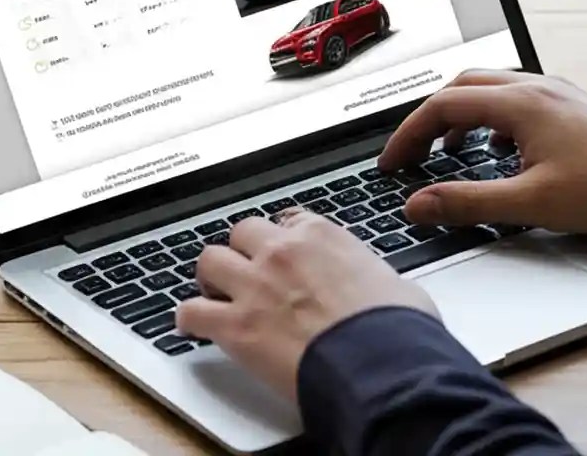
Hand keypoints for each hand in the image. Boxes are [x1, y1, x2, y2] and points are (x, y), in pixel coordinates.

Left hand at [175, 209, 437, 401]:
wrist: (383, 366)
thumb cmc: (398, 329)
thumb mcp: (397, 285)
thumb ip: (373, 277)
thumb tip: (381, 290)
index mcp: (322, 236)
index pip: (288, 221)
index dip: (282, 240)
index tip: (282, 254)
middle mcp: (282, 251)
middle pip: (243, 232)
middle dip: (243, 251)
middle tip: (247, 272)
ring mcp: (254, 286)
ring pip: (210, 260)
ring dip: (211, 277)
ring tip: (215, 293)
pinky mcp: (236, 326)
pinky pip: (191, 312)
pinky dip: (189, 320)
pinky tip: (192, 327)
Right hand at [379, 69, 586, 232]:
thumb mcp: (528, 204)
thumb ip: (467, 203)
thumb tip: (419, 205)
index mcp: (519, 104)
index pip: (441, 106)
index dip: (408, 135)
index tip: (393, 163)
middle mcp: (534, 87)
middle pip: (460, 87)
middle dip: (428, 119)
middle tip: (413, 153)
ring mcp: (554, 92)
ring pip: (488, 87)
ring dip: (459, 114)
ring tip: (448, 148)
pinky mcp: (569, 104)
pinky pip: (515, 96)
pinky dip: (490, 116)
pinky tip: (499, 147)